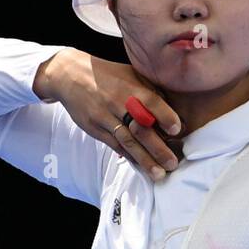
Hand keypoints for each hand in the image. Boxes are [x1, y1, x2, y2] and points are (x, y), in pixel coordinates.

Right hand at [36, 48, 184, 181]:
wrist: (71, 76)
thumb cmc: (110, 75)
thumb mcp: (132, 74)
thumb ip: (152, 90)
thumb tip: (175, 111)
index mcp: (130, 87)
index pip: (151, 101)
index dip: (165, 116)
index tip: (177, 130)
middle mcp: (117, 102)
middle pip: (139, 128)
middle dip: (157, 148)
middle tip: (172, 164)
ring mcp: (104, 116)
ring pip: (126, 141)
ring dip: (144, 159)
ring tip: (158, 174)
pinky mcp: (94, 128)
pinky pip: (113, 145)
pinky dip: (128, 156)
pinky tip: (141, 166)